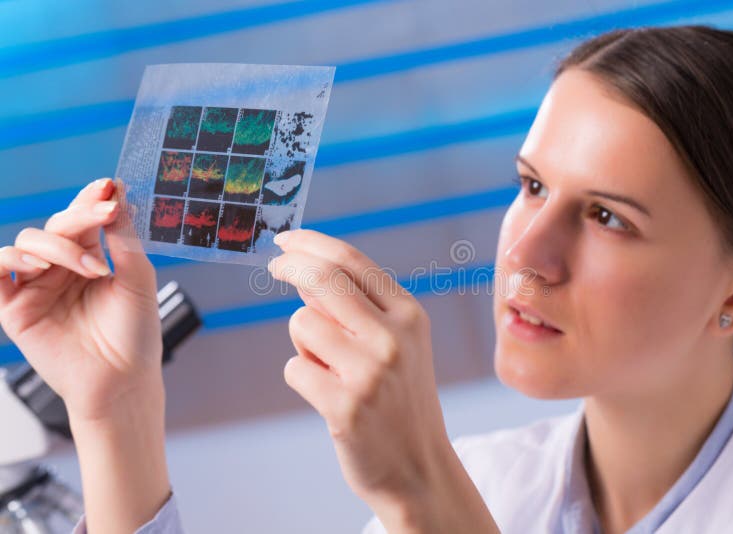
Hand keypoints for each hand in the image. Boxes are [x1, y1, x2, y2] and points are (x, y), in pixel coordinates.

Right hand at [0, 178, 162, 420]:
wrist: (122, 381)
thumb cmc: (135, 334)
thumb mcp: (138, 280)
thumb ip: (123, 239)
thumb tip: (117, 193)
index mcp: (91, 258)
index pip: (84, 219)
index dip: (92, 200)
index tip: (109, 187)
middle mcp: (62, 268)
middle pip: (57, 225)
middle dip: (81, 217)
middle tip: (106, 214)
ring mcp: (37, 286)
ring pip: (28, 242)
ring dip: (57, 245)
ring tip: (89, 268)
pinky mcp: (15, 308)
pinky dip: (10, 260)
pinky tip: (38, 265)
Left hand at [269, 229, 485, 529]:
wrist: (418, 468)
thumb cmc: (401, 400)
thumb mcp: (397, 345)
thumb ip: (358, 308)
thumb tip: (306, 275)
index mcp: (409, 315)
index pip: (351, 261)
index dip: (311, 243)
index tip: (286, 241)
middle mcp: (393, 338)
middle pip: (322, 279)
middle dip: (289, 266)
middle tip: (274, 267)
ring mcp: (370, 372)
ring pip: (301, 324)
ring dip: (304, 343)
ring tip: (330, 370)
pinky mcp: (344, 407)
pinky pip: (294, 367)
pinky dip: (302, 377)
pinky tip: (328, 397)